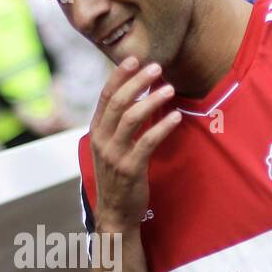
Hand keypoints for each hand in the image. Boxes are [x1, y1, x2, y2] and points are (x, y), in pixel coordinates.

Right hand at [89, 57, 180, 229]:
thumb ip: (117, 124)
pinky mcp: (130, 168)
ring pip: (131, 118)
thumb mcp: (110, 147)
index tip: (135, 59)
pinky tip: (175, 116)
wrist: (115, 212)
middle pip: (118, 102)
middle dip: (137, 81)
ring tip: (169, 88)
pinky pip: (147, 141)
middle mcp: (102, 140)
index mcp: (96, 131)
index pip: (105, 96)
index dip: (119, 75)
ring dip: (152, 100)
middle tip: (157, 68)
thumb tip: (134, 95)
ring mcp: (115, 154)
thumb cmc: (116, 176)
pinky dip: (162, 126)